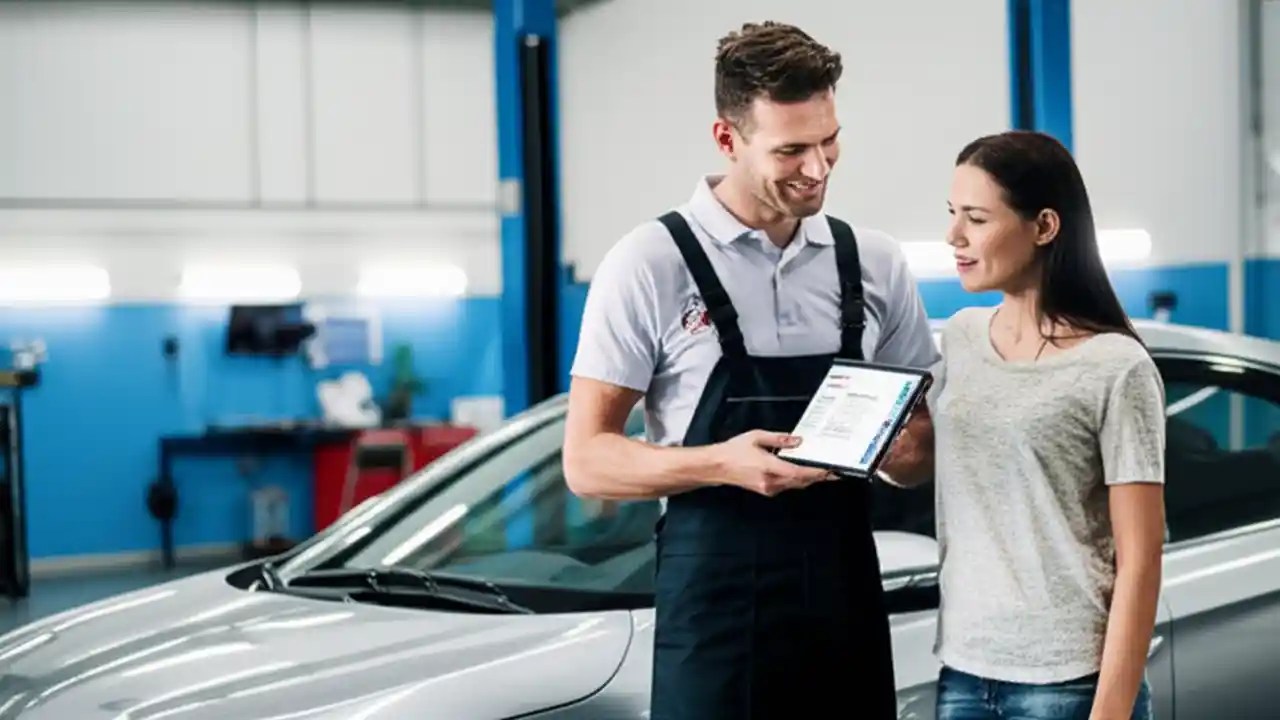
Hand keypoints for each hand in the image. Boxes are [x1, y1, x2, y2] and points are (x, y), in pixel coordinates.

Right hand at [710, 430, 834, 496]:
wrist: (717, 466)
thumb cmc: (734, 450)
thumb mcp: (756, 437)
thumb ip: (778, 439)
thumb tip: (798, 440)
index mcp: (769, 467)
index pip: (798, 472)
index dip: (816, 472)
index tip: (829, 470)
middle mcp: (770, 481)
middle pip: (800, 481)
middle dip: (817, 477)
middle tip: (833, 472)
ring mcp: (769, 488)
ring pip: (795, 485)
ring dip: (809, 479)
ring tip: (822, 472)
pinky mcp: (767, 490)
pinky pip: (787, 486)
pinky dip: (797, 480)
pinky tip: (802, 473)